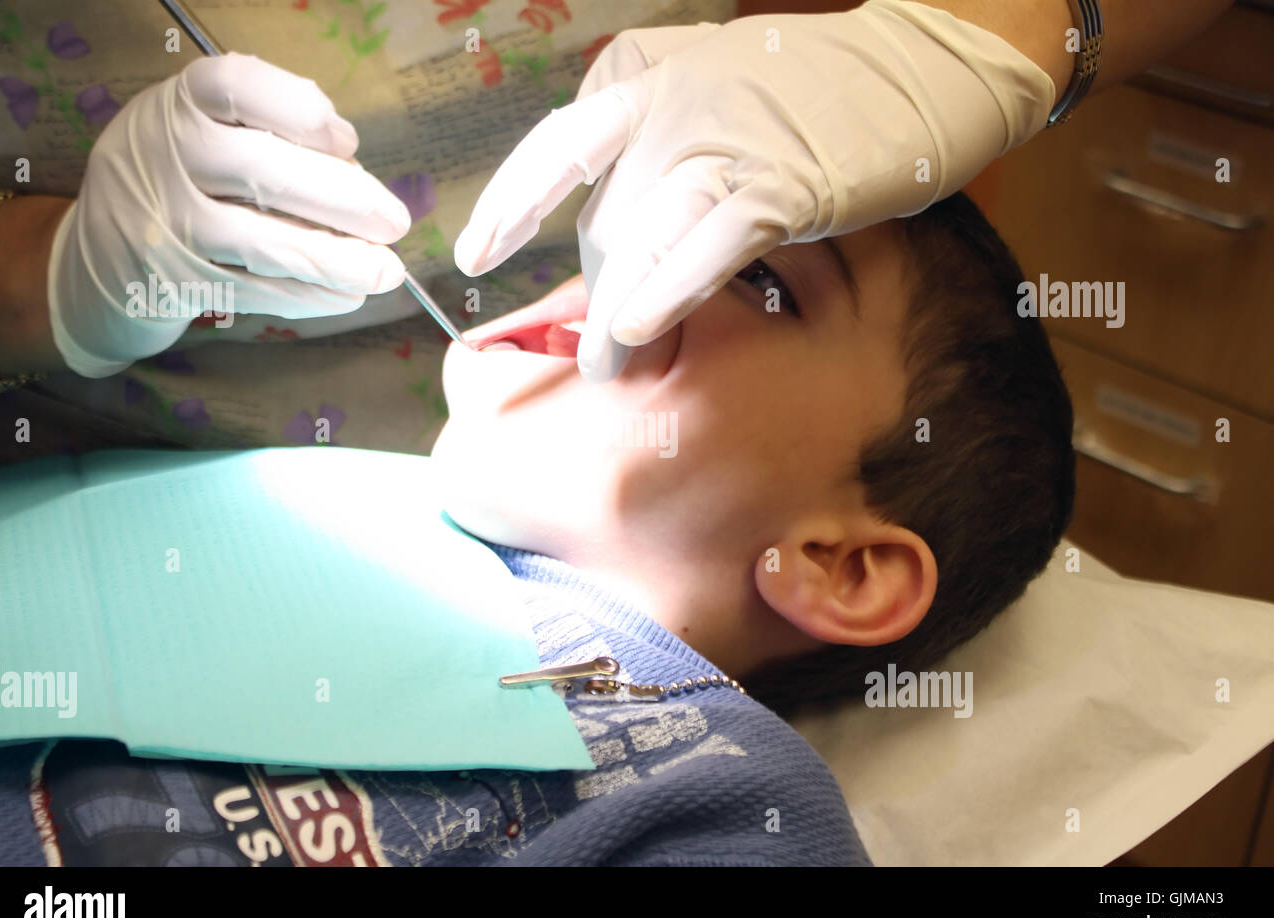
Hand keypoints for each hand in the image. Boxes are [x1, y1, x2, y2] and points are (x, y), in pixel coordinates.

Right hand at [49, 53, 410, 376]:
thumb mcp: (203, 133)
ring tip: (387, 272)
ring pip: (264, 242)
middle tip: (396, 221)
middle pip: (265, 172)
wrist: (94, 258)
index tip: (348, 142)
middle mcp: (164, 154)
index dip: (302, 112)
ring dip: (338, 260)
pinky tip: (346, 295)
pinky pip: (256, 290)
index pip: (241, 87)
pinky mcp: (175, 282)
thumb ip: (269, 136)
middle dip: (345, 200)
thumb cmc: (177, 182)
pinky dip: (309, 295)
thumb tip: (352, 167)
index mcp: (180, 102)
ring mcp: (166, 223)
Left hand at [454, 0, 1053, 380]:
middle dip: (590, 293)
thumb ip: (654, 147)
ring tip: (609, 368)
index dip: (511, 209)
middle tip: (596, 355)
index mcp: (641, 74)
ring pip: (641, 240)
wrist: (921, 66)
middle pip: (602, 218)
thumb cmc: (814, 96)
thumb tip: (611, 234)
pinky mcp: (779, 183)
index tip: (477, 254)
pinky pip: (704, 248)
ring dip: (617, 315)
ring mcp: (723, 139)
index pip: (553, 150)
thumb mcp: (712, 95)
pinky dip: (667, 291)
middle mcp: (669, 100)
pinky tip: (638, 329)